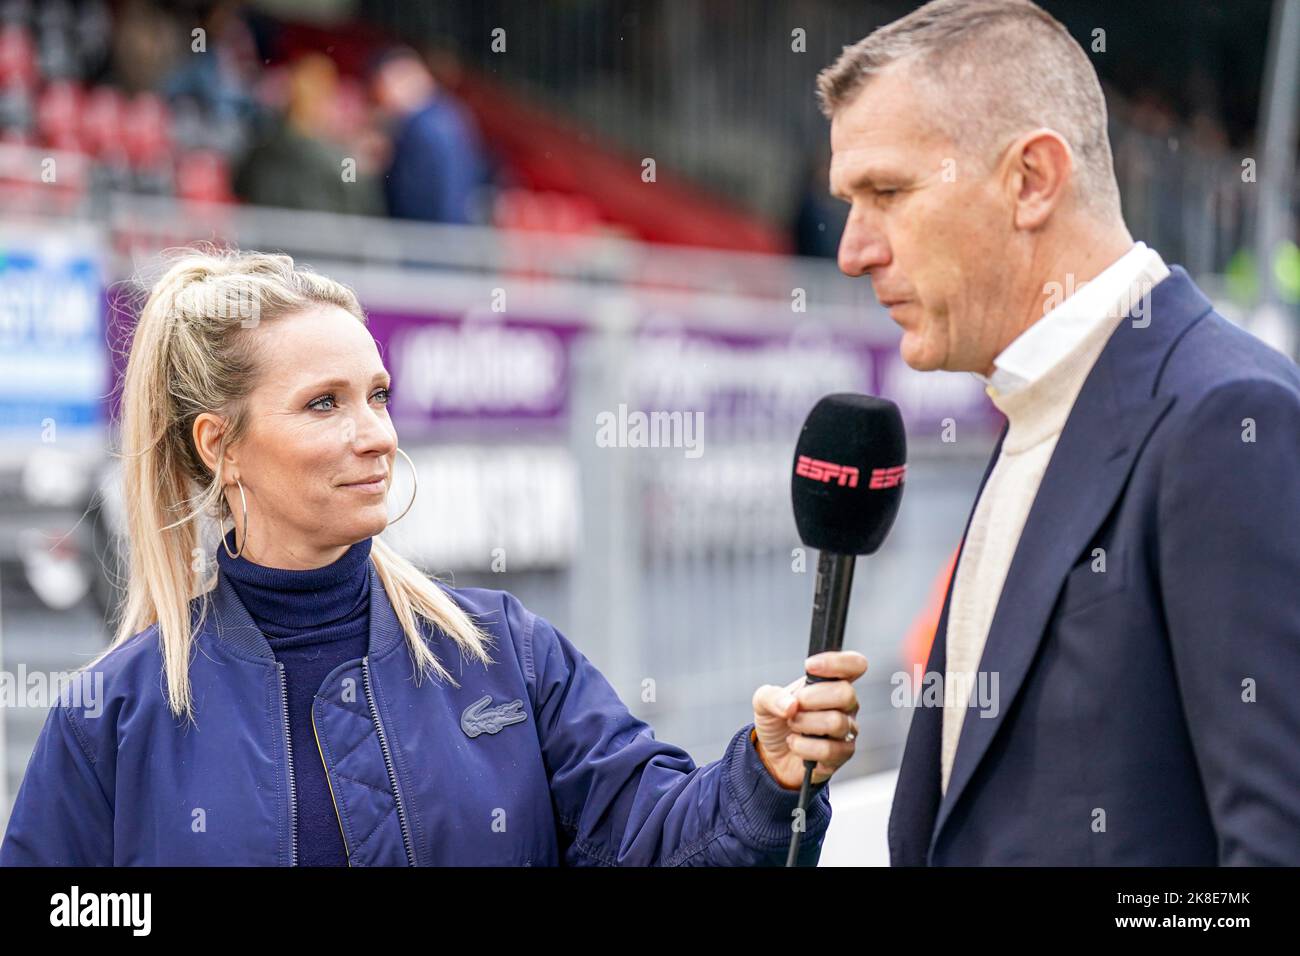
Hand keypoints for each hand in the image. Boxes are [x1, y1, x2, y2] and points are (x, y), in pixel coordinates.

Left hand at [751, 651, 866, 788]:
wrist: (773, 755)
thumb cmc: (778, 721)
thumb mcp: (763, 702)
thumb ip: (771, 696)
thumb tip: (790, 705)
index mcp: (832, 683)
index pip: (854, 664)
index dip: (837, 662)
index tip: (809, 666)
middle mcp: (845, 705)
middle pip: (847, 693)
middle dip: (813, 698)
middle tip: (795, 705)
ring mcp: (846, 730)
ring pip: (837, 722)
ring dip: (805, 723)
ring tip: (792, 724)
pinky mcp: (841, 754)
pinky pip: (829, 750)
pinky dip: (804, 746)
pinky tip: (795, 744)